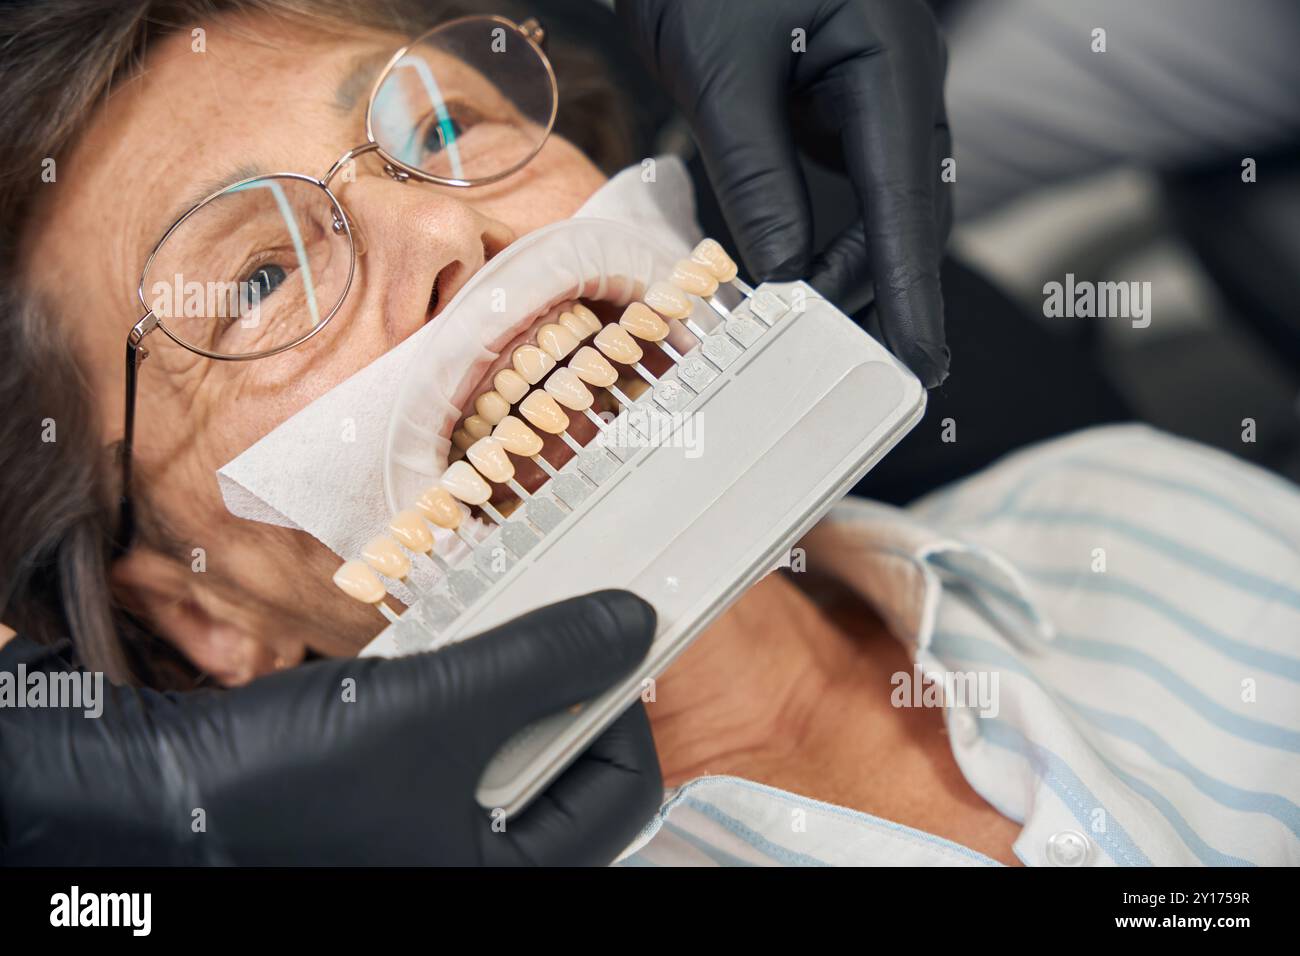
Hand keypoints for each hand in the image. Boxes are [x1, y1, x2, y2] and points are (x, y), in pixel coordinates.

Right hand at [0, 590, 660, 864]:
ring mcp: (437, 844)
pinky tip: (433, 661)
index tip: (606, 635)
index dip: (622, 707)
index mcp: (506, 876)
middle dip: (558, 691)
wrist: (157, 795)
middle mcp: (478, 868)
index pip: (624, 793)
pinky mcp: (400, 812)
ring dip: (508, 687)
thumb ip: (544, 661)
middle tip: (540, 624)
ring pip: (515, 755)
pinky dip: (462, 699)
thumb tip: (633, 622)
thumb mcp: (436, 707)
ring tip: (477, 638)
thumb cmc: (290, 779)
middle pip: (573, 773)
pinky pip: (463, 752)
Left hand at [618, 0, 952, 385]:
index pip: (911, 204)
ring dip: (843, 261)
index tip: (923, 361)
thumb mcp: (724, 77)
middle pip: (908, 212)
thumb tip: (785, 272)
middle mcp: (899, 82)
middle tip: (835, 353)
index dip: (914, 291)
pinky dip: (822, 230)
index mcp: (891, 64)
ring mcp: (873, 90)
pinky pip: (846, 181)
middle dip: (875, 285)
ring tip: (800, 315)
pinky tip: (794, 264)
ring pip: (879, 203)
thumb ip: (758, 179)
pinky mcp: (837, 98)